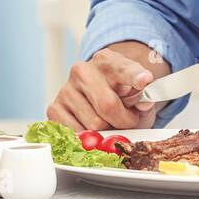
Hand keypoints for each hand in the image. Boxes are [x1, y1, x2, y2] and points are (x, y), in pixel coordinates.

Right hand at [46, 46, 163, 131]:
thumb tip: (143, 102)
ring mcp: (66, 89)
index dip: (135, 76)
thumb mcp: (137, 91)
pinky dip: (89, 138)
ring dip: (107, 131)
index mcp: (107, 60)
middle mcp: (82, 70)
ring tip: (110, 122)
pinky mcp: (54, 108)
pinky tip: (93, 128)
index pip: (123, 68)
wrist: (98, 94)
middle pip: (108, 105)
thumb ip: (144, 96)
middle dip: (124, 121)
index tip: (144, 80)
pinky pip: (77, 134)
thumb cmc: (120, 94)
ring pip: (94, 124)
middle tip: (129, 121)